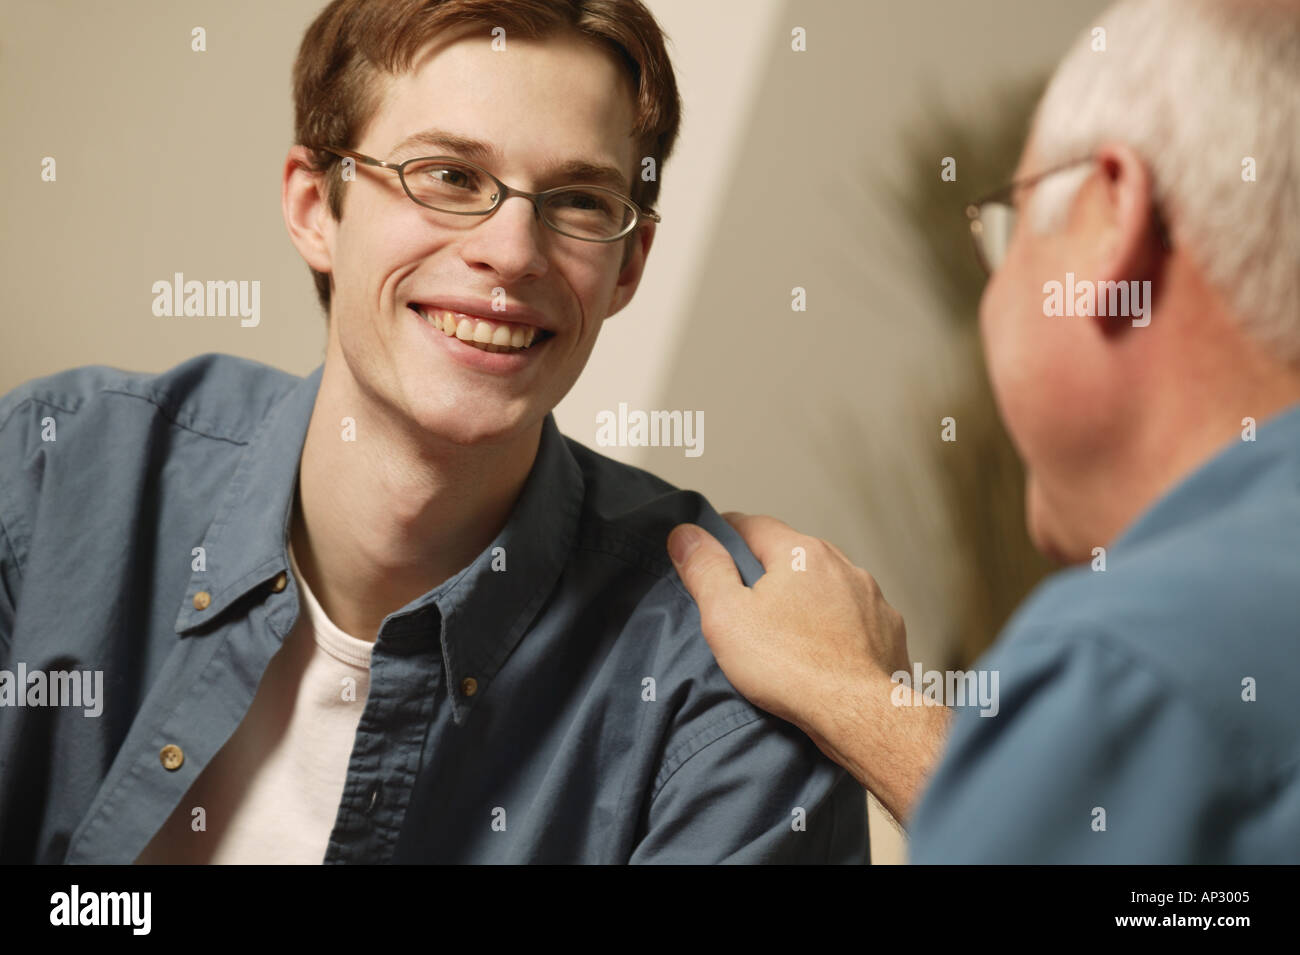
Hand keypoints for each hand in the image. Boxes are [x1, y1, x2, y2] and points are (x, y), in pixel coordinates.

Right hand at [667, 512, 947, 821]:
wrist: (860, 717)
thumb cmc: (791, 668)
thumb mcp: (727, 617)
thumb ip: (705, 570)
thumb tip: (685, 534)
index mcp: (800, 553)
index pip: (753, 524)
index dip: (726, 533)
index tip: (710, 550)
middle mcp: (842, 565)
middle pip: (793, 555)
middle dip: (768, 570)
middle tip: (743, 599)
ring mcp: (871, 598)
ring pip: (828, 586)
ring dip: (807, 598)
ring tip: (785, 631)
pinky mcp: (889, 630)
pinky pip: (856, 618)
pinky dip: (838, 626)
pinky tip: (824, 651)